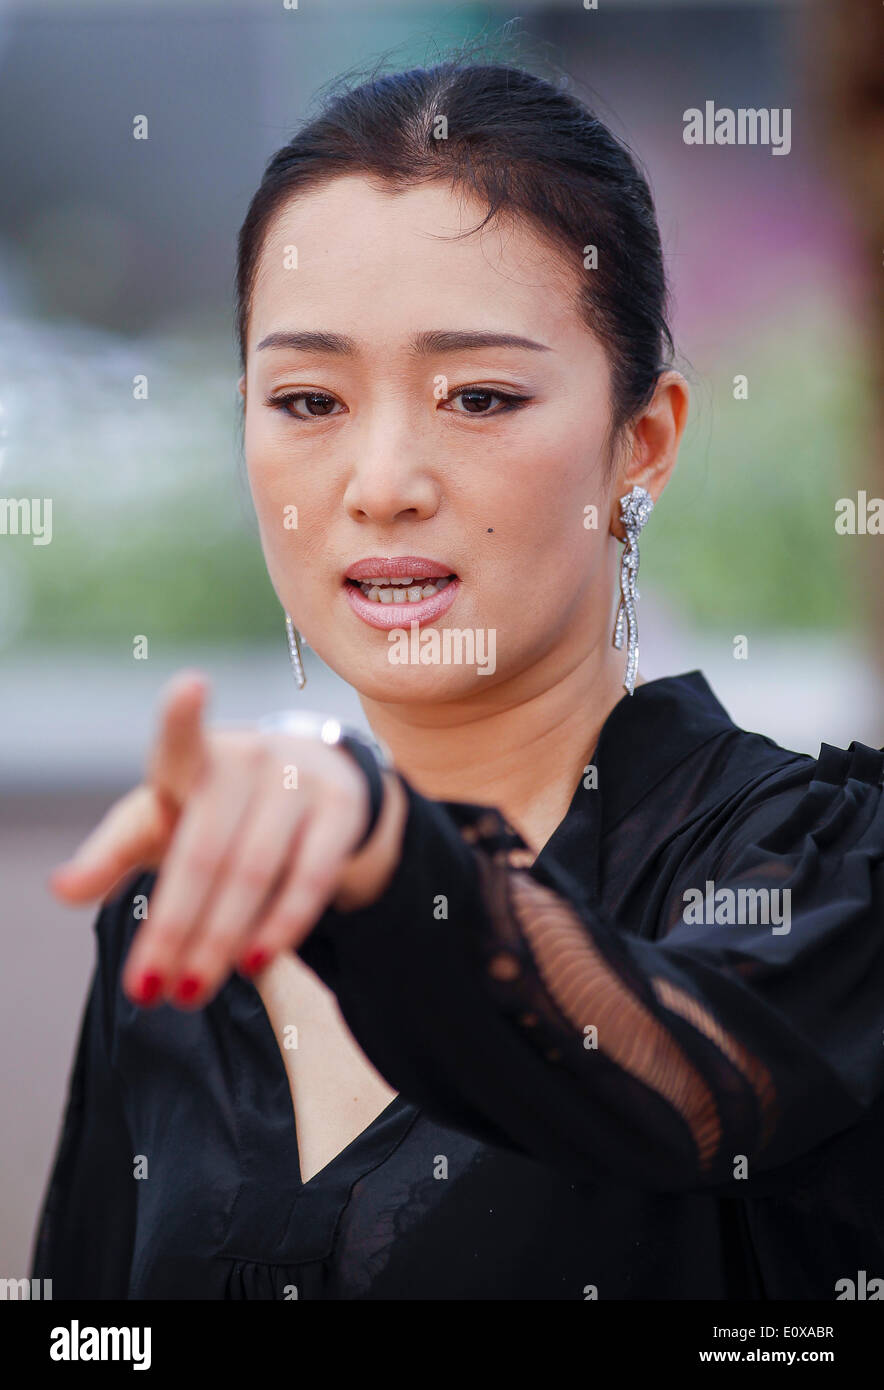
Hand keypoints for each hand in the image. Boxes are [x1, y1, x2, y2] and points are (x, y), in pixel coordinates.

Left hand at [48, 670, 406, 1008]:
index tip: (191, 686)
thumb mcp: (158, 823)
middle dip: (176, 927)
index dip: (183, 715)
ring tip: (191, 992)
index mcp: (192, 758)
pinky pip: (311, 877)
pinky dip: (282, 925)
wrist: (309, 782)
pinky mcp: (341, 810)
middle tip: (151, 991)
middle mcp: (248, 759)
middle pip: (207, 851)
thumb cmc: (212, 809)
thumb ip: (109, 856)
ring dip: (221, 939)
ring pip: (256, 871)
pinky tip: (255, 961)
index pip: (182, 738)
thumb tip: (61, 889)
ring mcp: (299, 782)